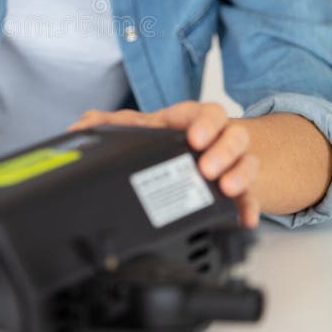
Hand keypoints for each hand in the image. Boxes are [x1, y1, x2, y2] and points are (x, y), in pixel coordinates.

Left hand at [67, 101, 260, 227]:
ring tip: (225, 188)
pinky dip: (249, 207)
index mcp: (191, 120)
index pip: (204, 113)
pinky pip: (252, 194)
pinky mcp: (240, 185)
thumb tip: (79, 128)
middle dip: (223, 150)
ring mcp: (231, 160)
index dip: (203, 123)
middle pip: (232, 132)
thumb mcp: (142, 129)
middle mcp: (217, 137)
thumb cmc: (171, 137)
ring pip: (247, 159)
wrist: (200, 150)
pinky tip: (243, 219)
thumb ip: (110, 125)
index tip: (194, 138)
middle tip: (207, 167)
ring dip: (239, 174)